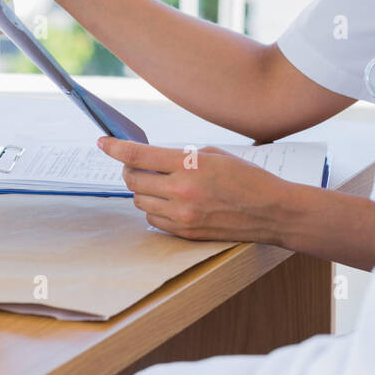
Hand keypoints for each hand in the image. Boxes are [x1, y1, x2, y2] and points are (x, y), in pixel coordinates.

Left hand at [96, 138, 290, 244]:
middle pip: (133, 180)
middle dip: (129, 170)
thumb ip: (181, 156)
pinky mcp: (186, 232)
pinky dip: (155, 209)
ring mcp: (182, 215)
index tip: (103, 142)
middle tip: (135, 165)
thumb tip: (152, 159)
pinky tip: (169, 202)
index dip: (116, 148)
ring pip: (140, 201)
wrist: (272, 211)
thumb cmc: (247, 178)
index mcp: (189, 165)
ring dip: (143, 191)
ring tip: (159, 184)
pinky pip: (154, 220)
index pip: (139, 155)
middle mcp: (181, 191)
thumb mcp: (214, 155)